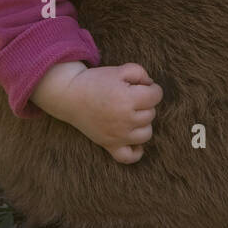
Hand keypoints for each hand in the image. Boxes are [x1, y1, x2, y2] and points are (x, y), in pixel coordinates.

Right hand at [34, 62, 162, 163]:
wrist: (70, 96)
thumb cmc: (95, 81)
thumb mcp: (119, 69)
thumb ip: (140, 73)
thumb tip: (151, 85)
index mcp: (128, 99)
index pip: (156, 95)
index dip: (153, 88)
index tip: (143, 86)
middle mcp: (125, 120)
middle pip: (151, 113)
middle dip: (145, 103)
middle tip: (131, 97)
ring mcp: (118, 135)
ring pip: (146, 134)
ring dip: (142, 123)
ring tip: (131, 114)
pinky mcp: (109, 145)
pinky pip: (129, 157)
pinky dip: (135, 151)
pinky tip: (134, 140)